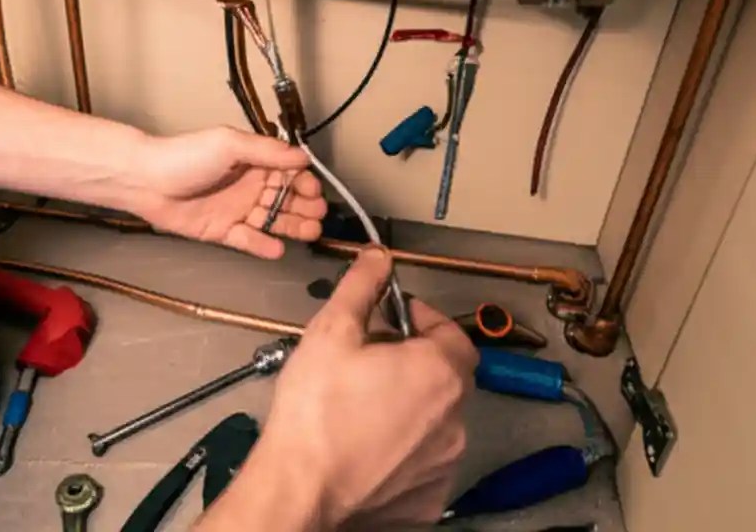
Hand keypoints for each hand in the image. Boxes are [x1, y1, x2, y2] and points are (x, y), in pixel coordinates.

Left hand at [136, 126, 326, 258]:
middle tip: (318, 215)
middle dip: (305, 206)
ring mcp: (237, 209)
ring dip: (292, 226)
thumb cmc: (186, 156)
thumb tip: (303, 157)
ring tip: (310, 233)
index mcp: (253, 161)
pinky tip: (278, 249)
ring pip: (272, 220)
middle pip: (286, 198)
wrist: (146, 182)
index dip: (304, 182)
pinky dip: (263, 245)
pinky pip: (249, 240)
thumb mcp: (228, 144)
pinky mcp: (224, 231)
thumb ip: (266, 151)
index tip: (315, 191)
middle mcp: (250, 185)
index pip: (289, 172)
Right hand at [195, 248, 478, 530]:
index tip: (393, 320)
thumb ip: (361, 287)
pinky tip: (368, 445)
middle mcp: (454, 418)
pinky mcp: (429, 497)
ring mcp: (445, 462)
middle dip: (414, 361)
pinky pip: (425, 463)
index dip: (422, 320)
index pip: (450, 332)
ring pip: (436, 421)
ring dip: (411, 406)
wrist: (300, 490)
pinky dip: (405, 451)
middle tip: (371, 361)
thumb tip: (378, 257)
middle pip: (445, 376)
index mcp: (438, 371)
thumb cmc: (314, 413)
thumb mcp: (331, 332)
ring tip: (363, 407)